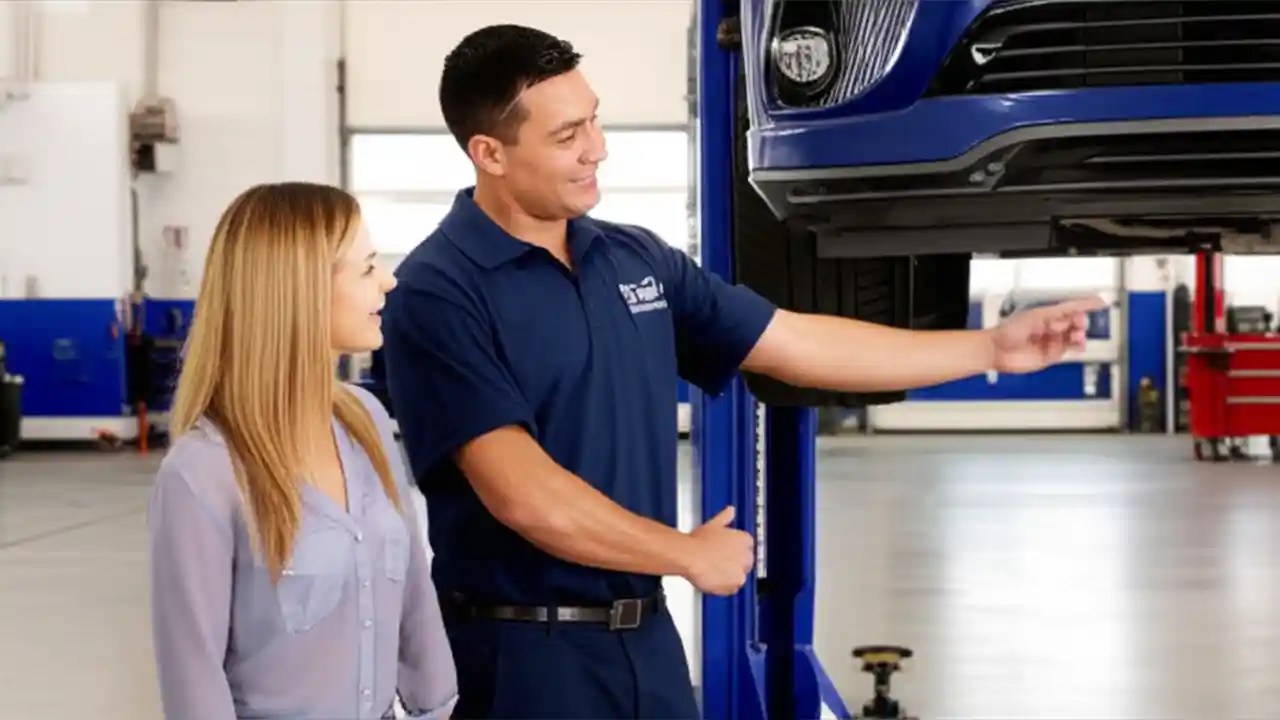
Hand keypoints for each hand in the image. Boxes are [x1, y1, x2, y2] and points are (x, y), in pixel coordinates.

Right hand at [682, 506, 754, 595]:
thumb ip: (724, 517)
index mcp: (744, 539)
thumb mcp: (713, 524)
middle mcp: (746, 556)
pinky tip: (713, 581)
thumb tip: (730, 511)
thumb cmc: (698, 541)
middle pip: (746, 562)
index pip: (747, 545)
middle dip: (735, 563)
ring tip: (714, 572)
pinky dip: (724, 587)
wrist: (689, 557)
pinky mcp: (733, 586)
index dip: (735, 549)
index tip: (727, 550)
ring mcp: (740, 572)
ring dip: (729, 576)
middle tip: (719, 562)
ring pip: (738, 576)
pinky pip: (731, 589)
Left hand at [988, 296, 1107, 372]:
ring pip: (1073, 337)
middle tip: (1080, 322)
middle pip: (1074, 323)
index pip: (1070, 307)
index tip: (1099, 302)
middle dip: (1080, 321)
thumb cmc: (1009, 331)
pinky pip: (1068, 350)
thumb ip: (1056, 315)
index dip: (1085, 305)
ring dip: (1079, 335)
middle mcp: (1050, 327)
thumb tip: (1073, 312)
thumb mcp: (1036, 317)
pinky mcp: (1050, 355)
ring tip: (1078, 335)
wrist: (998, 350)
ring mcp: (1051, 341)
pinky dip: (1076, 347)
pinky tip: (1078, 345)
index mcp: (1046, 314)